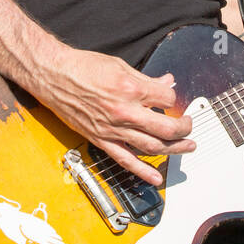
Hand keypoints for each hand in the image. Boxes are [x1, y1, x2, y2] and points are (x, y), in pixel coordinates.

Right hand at [33, 46, 193, 185]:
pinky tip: (157, 178)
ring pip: (151, 146)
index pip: (167, 99)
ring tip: (187, 147)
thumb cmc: (83, 68)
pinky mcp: (102, 140)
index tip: (171, 98)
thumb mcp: (120, 66)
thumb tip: (167, 82)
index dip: (173, 98)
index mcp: (131, 88)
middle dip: (183, 127)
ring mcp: (113, 129)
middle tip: (189, 125)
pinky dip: (143, 171)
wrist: (53, 77)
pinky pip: (125, 160)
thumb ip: (147, 79)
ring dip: (173, 149)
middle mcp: (124, 111)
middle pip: (166, 127)